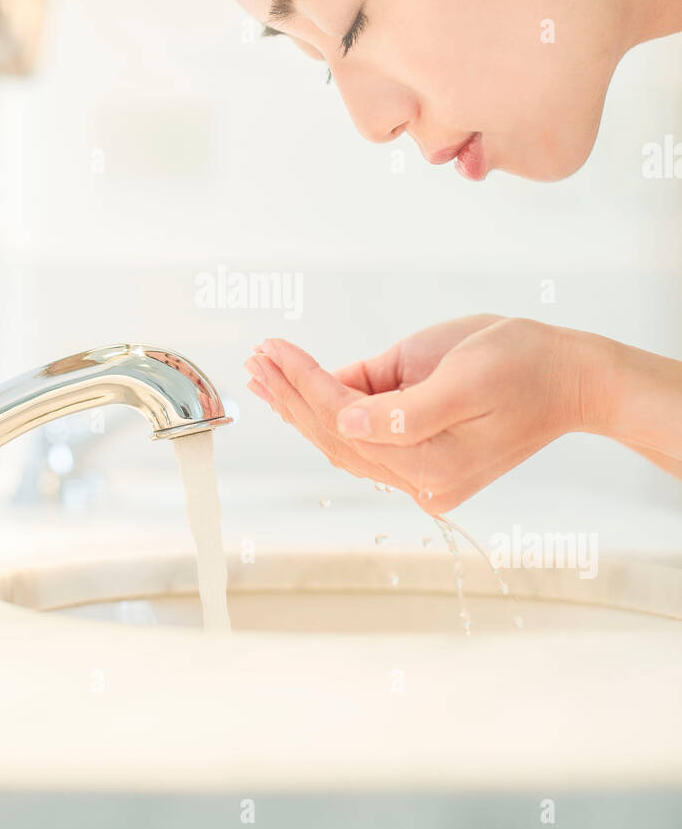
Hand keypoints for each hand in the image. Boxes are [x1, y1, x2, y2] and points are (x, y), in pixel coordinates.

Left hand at [244, 316, 602, 511]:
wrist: (572, 380)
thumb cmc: (526, 364)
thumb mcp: (468, 375)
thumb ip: (406, 408)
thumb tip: (346, 424)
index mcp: (433, 459)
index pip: (346, 420)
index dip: (304, 383)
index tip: (273, 349)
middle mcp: (424, 479)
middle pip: (336, 438)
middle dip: (291, 396)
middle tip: (255, 361)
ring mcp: (425, 476)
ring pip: (344, 444)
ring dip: (301, 408)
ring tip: (267, 373)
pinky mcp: (426, 463)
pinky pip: (364, 443)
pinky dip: (329, 417)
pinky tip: (302, 393)